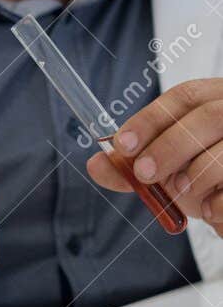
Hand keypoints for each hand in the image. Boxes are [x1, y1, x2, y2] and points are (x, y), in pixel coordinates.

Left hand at [87, 79, 222, 234]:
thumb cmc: (205, 178)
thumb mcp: (168, 169)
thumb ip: (133, 168)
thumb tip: (96, 165)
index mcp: (216, 100)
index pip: (186, 96)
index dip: (151, 119)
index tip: (122, 145)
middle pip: (209, 116)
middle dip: (169, 147)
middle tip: (144, 173)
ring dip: (196, 177)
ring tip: (185, 193)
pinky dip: (217, 205)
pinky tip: (210, 210)